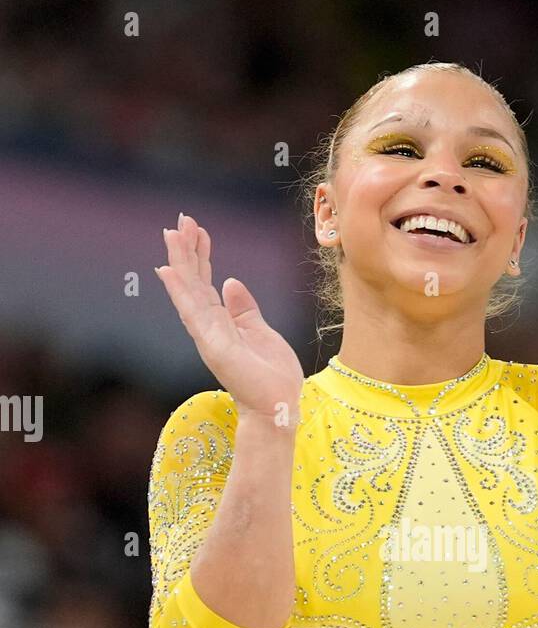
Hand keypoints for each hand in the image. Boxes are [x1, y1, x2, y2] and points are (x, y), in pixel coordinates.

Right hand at [155, 213, 303, 422]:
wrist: (278, 407)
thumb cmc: (272, 376)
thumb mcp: (261, 331)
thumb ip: (244, 309)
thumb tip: (232, 283)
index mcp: (222, 323)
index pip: (206, 283)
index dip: (202, 256)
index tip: (198, 230)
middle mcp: (209, 327)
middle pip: (194, 282)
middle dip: (187, 251)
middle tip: (181, 220)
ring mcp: (208, 335)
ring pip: (189, 291)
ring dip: (179, 262)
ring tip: (171, 233)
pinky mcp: (212, 344)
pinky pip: (192, 312)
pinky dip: (180, 290)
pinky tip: (169, 270)